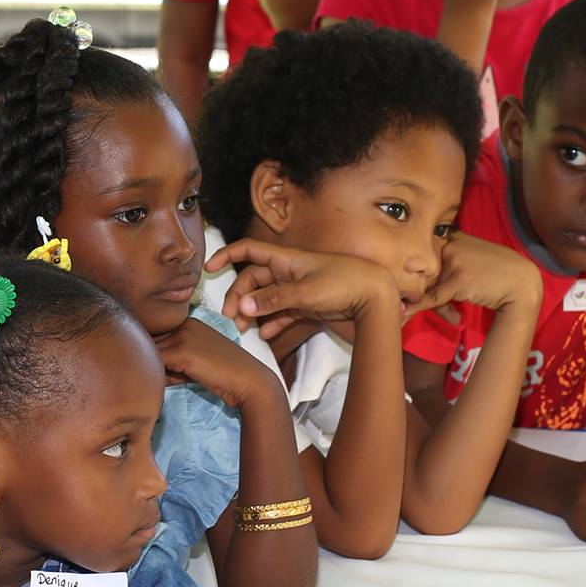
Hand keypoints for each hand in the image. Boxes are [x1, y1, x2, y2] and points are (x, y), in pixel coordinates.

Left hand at [154, 314, 279, 410]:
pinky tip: (173, 383)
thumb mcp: (196, 360)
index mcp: (188, 322)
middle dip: (151, 360)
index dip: (154, 354)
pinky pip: (155, 363)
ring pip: (149, 352)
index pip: (157, 334)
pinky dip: (158, 376)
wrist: (251, 382)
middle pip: (149, 341)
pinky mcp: (182, 351)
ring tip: (171, 380)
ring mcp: (183, 335)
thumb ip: (172, 358)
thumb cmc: (225, 376)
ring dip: (153, 369)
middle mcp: (184, 323)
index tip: (166, 369)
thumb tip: (147, 366)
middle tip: (165, 376)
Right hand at [205, 239, 397, 340]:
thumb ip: (274, 300)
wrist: (376, 296)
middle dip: (238, 296)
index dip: (227, 255)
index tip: (209, 269)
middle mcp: (288, 273)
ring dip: (252, 312)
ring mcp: (297, 290)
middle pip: (253, 280)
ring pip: (266, 299)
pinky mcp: (307, 306)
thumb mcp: (306, 292)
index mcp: (286, 260)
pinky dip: (271, 323)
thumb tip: (243, 306)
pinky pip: (282, 313)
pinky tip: (265, 335)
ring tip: (243, 329)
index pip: (249, 250)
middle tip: (230, 317)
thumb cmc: (343, 284)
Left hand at [419, 233, 541, 315]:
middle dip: (429, 291)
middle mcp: (450, 245)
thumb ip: (449, 265)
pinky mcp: (457, 280)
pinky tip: (407, 313)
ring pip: (428, 286)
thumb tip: (418, 285)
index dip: (422, 273)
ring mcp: (453, 261)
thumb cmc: (497, 274)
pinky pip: (431, 297)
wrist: (522, 284)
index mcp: (454, 237)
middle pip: (425, 271)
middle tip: (445, 307)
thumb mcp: (472, 260)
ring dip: (438, 305)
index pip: (426, 254)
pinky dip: (417, 307)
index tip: (419, 284)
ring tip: (454, 316)